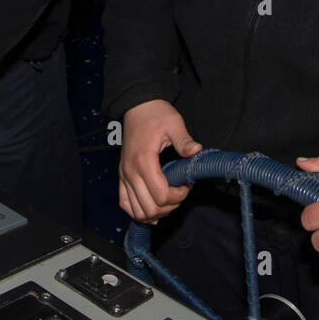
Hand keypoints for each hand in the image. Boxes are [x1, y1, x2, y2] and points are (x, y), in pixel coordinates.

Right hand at [118, 100, 201, 222]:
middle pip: (149, 208)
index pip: (161, 195)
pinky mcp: (122, 176)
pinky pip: (125, 203)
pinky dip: (138, 211)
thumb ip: (184, 140)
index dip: (178, 196)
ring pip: (136, 211)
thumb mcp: (174, 123)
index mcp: (143, 161)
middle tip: (180, 194)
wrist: (137, 106)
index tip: (187, 185)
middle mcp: (130, 172)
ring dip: (155, 213)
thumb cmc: (155, 114)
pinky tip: (152, 209)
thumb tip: (196, 151)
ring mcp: (124, 175)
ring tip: (169, 201)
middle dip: (169, 207)